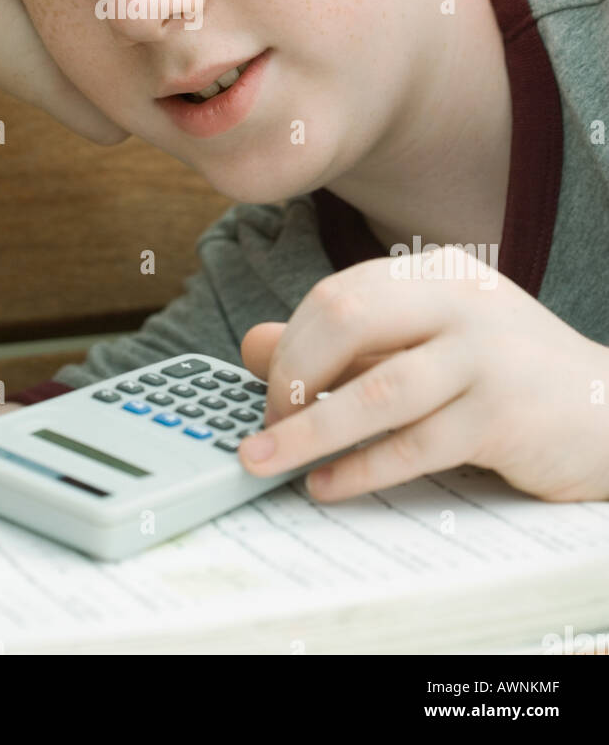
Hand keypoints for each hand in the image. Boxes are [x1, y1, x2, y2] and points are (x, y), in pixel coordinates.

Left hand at [237, 250, 608, 502]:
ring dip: (309, 429)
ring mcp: (486, 355)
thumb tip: (252, 346)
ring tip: (266, 459)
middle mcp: (459, 301)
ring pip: (377, 390)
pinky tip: (327, 483)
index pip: (338, 295)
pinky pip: (415, 444)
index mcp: (435, 274)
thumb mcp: (422, 345)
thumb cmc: (505, 378)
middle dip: (291, 375)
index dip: (291, 346)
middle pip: (347, 319)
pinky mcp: (504, 415)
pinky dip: (361, 468)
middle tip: (267, 422)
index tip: (267, 390)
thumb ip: (345, 347)